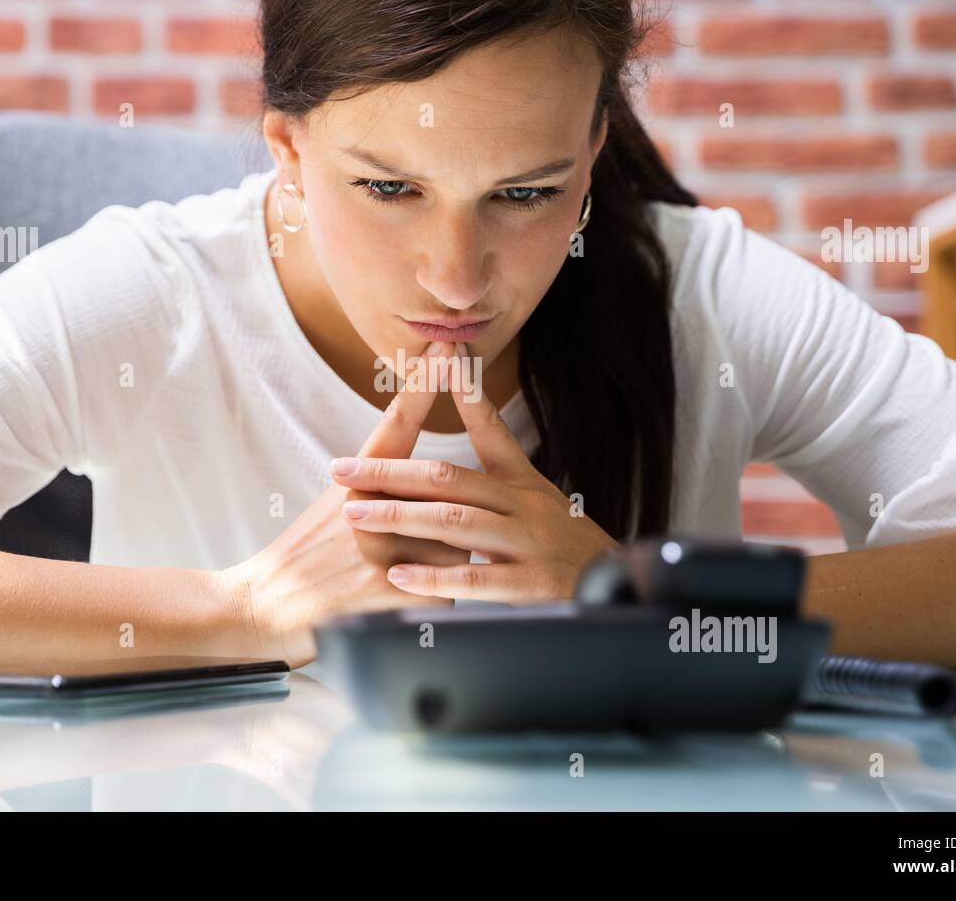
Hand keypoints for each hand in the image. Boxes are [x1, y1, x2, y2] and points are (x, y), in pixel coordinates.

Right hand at [228, 341, 469, 666]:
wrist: (261, 608)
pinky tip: (403, 604)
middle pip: (441, 496)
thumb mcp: (335, 506)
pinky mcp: (381, 590)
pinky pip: (440, 592)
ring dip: (442, 566)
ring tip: (402, 577)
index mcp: (355, 481)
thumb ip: (380, 487)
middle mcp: (365, 506)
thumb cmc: (305, 554)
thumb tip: (430, 482)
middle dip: (451, 517)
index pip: (397, 425)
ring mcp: (373, 547)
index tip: (447, 348)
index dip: (424, 385)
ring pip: (451, 549)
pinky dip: (431, 600)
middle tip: (432, 537)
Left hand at [329, 341, 616, 602]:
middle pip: (450, 479)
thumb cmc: (566, 542)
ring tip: (356, 515)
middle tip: (342, 472)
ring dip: (400, 518)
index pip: (489, 428)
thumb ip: (497, 449)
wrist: (614, 592)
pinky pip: (475, 579)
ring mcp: (528, 545)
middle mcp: (524, 507)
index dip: (460, 394)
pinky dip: (434, 578)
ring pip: (456, 523)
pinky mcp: (530, 586)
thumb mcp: (536, 491)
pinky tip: (399, 575)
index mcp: (522, 483)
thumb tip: (464, 394)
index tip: (429, 362)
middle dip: (390, 473)